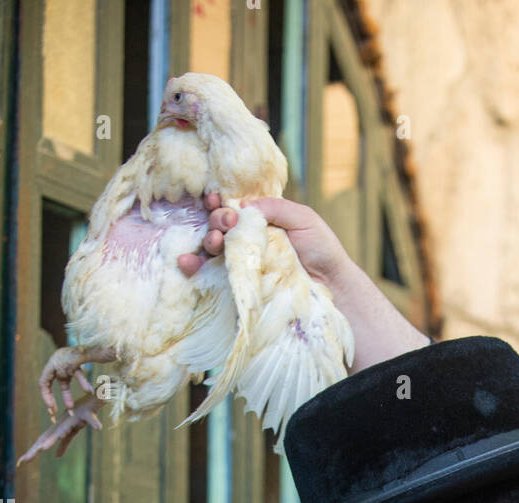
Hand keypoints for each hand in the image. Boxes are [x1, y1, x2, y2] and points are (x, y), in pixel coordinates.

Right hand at [178, 192, 352, 289]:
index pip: (232, 208)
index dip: (219, 203)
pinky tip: (186, 264)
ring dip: (207, 241)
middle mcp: (248, 241)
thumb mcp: (302, 218)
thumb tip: (243, 206)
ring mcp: (243, 264)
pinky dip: (195, 268)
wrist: (332, 286)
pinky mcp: (241, 285)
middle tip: (226, 225)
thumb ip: (274, 207)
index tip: (215, 199)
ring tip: (214, 243)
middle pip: (219, 226)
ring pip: (213, 249)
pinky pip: (213, 276)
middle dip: (216, 221)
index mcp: (260, 221)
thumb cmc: (321, 249)